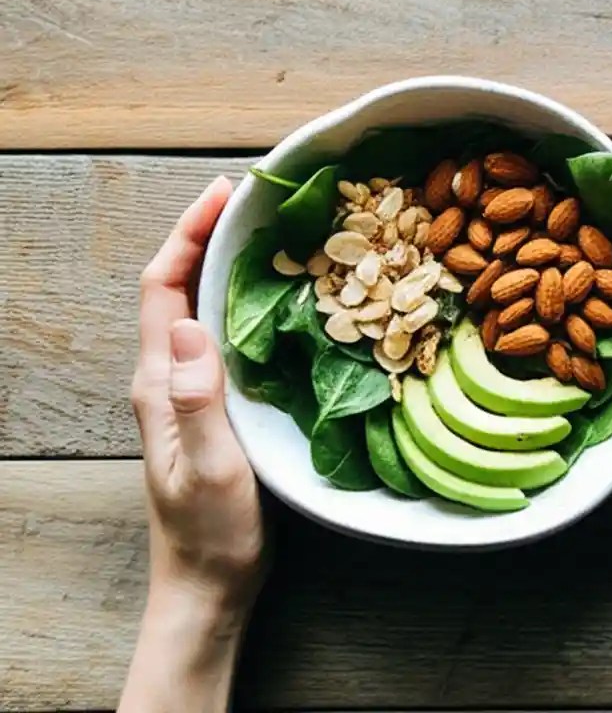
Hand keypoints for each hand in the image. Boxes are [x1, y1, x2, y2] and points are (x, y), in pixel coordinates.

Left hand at [130, 177, 264, 610]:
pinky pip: (225, 340)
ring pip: (200, 311)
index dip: (187, 235)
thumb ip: (196, 400)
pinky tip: (283, 305)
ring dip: (227, 267)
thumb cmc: (210, 534)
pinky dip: (246, 306)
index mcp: (159, 383)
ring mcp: (189, 394)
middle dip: (207, 236)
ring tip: (273, 237)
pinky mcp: (214, 409)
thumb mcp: (208, 469)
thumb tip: (190, 324)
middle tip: (256, 203)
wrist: (209, 584)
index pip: (163, 289)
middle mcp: (168, 379)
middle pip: (177, 288)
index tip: (224, 195)